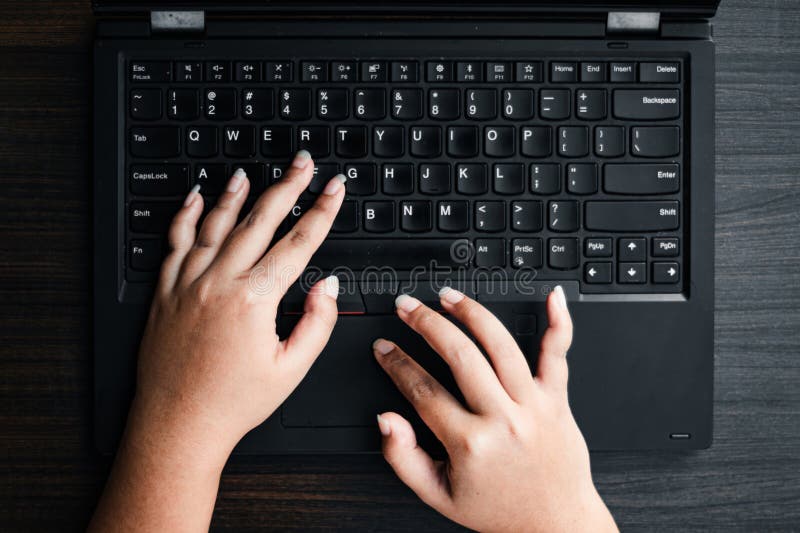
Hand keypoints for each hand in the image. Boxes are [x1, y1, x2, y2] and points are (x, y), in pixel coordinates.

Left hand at [135, 151, 345, 458]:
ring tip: (252, 173)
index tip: (334, 189)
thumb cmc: (233, 402)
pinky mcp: (165, 292)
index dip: (322, 212)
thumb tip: (328, 286)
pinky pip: (175, 243)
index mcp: (254, 300)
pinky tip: (195, 197)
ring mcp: (188, 284)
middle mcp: (219, 283)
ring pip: (215, 224)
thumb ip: (317, 323)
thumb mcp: (291, 370)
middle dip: (287, 186)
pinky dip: (185, 216)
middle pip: (259, 221)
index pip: (298, 244)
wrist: (178, 425)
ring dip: (236, 194)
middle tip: (302, 162)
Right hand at [373, 287, 616, 532]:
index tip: (384, 347)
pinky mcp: (558, 400)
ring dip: (471, 313)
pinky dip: (558, 323)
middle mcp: (503, 419)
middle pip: (459, 356)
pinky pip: (558, 355)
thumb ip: (403, 458)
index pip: (422, 390)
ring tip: (448, 297)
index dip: (397, 363)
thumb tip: (385, 419)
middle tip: (408, 307)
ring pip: (501, 345)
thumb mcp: (438, 495)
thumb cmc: (498, 508)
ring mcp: (533, 406)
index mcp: (470, 444)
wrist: (555, 521)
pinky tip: (551, 298)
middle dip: (426, 323)